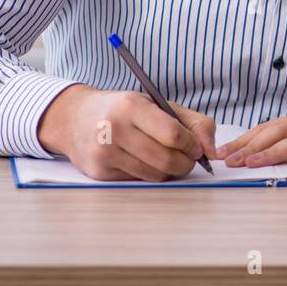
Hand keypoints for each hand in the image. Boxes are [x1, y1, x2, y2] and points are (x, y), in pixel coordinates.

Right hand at [37, 85, 217, 181]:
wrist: (75, 119)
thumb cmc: (123, 110)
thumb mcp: (156, 104)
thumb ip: (193, 122)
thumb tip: (212, 150)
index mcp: (131, 106)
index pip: (173, 134)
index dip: (193, 145)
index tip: (197, 148)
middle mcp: (114, 129)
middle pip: (166, 159)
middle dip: (186, 163)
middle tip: (188, 159)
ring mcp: (104, 153)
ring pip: (154, 175)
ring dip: (169, 172)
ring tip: (167, 159)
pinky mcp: (99, 172)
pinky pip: (138, 181)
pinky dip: (149, 175)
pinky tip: (144, 162)